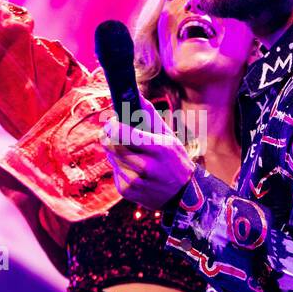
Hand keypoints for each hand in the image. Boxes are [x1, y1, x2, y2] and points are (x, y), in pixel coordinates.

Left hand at [100, 94, 195, 210]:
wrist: (183, 196)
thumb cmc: (175, 159)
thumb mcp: (169, 136)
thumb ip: (150, 116)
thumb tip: (135, 95)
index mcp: (158, 148)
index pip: (121, 133)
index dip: (112, 125)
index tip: (113, 121)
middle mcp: (145, 166)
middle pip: (111, 144)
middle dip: (109, 135)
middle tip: (116, 132)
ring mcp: (135, 181)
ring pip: (111, 157)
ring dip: (116, 151)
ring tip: (132, 153)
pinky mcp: (127, 191)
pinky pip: (114, 170)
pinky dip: (120, 166)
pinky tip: (135, 169)